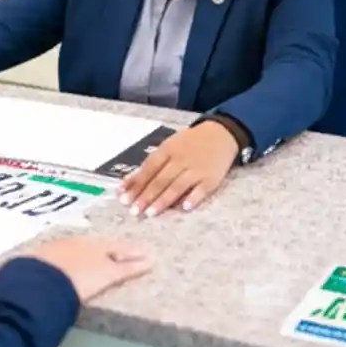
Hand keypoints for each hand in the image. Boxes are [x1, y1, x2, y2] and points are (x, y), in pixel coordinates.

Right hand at [30, 237, 152, 301]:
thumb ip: (26, 274)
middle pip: (98, 245)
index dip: (83, 251)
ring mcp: (93, 257)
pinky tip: (150, 264)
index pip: (73, 247)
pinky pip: (125, 268)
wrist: (38, 281)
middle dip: (109, 248)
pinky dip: (138, 266)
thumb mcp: (23, 272)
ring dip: (128, 252)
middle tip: (118, 249)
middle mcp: (75, 247)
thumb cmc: (26, 277)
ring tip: (141, 253)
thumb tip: (16, 280)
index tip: (88, 254)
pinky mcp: (107, 272)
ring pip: (115, 252)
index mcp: (54, 247)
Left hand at [118, 122, 235, 216]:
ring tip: (151, 213)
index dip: (136, 184)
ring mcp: (197, 169)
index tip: (124, 198)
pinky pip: (202, 190)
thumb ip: (149, 166)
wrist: (221, 133)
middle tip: (134, 211)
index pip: (149, 168)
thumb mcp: (168, 147)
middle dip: (146, 196)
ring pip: (177, 186)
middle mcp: (181, 159)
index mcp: (168, 149)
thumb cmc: (189, 143)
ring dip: (163, 200)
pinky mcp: (212, 178)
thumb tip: (127, 184)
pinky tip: (184, 208)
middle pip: (161, 179)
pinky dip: (193, 198)